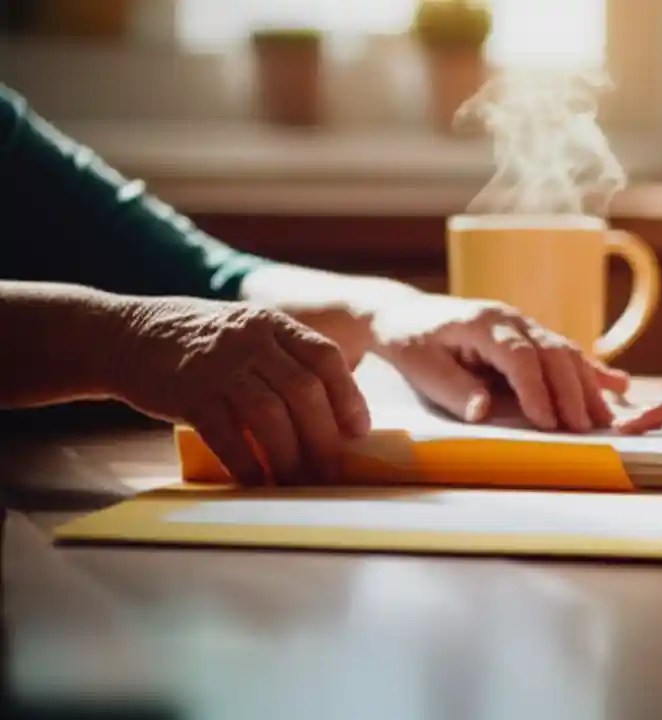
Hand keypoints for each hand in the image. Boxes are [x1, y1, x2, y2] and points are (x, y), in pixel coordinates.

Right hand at [112, 298, 370, 484]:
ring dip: (289, 456)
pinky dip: (247, 464)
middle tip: (331, 471)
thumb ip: (282, 358)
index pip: (325, 358)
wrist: (124, 335)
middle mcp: (250, 340)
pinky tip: (259, 483)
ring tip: (299, 483)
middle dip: (324, 438)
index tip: (359, 432)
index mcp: (271, 323)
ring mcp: (218, 365)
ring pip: (270, 415)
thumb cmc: (196, 343)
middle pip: (304, 391)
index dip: (349, 398)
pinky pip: (227, 435)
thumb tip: (329, 414)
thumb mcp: (244, 331)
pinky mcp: (188, 393)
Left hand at [370, 295, 627, 431]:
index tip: (548, 423)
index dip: (536, 390)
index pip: (519, 356)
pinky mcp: (532, 336)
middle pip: (552, 352)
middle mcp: (511, 319)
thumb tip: (482, 412)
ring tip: (605, 419)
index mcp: (482, 322)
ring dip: (588, 385)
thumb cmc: (411, 343)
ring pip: (566, 352)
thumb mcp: (420, 368)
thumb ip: (452, 390)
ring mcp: (525, 324)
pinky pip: (566, 353)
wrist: (406, 314)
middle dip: (572, 391)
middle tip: (585, 429)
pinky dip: (592, 371)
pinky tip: (619, 386)